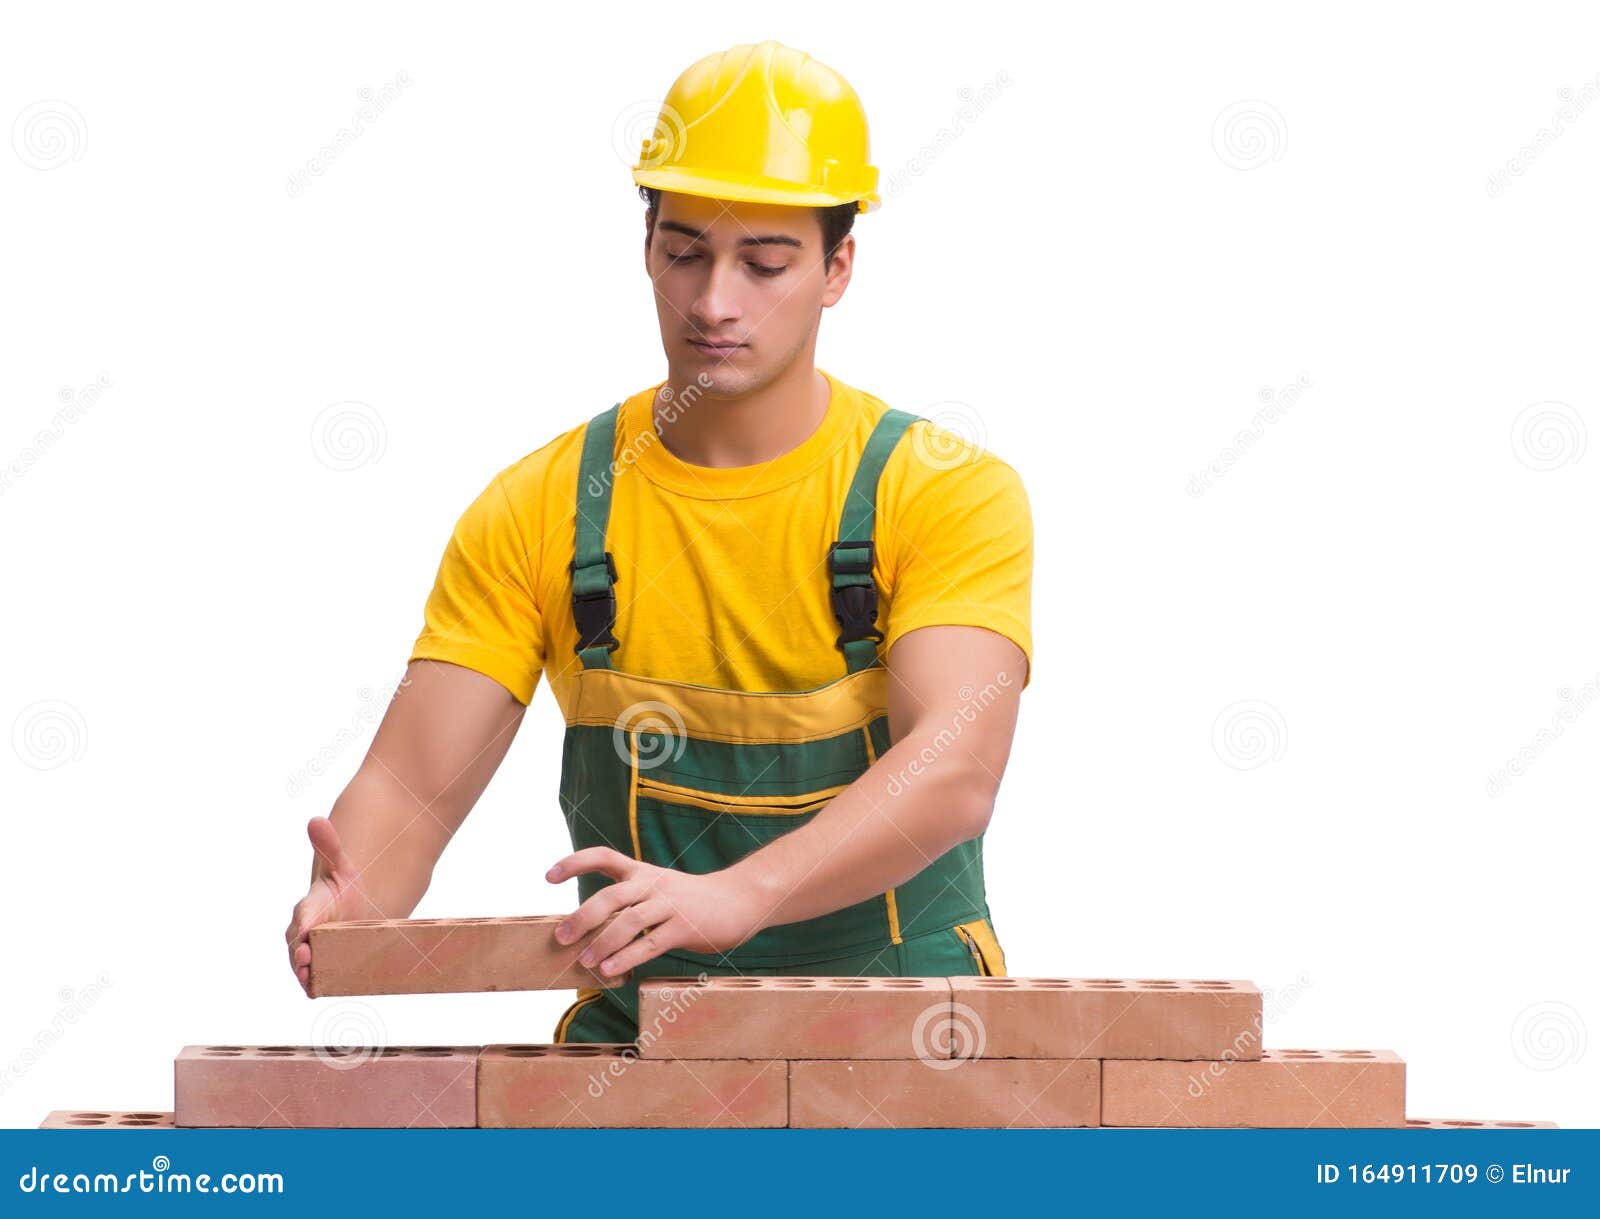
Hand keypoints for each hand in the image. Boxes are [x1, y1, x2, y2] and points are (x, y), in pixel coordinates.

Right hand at [284, 817, 370, 995]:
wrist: (353, 912)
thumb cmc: (343, 889)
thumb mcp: (341, 867)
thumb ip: (329, 847)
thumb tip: (315, 820)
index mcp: (310, 907)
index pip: (304, 914)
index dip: (305, 921)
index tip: (307, 927)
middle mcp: (305, 933)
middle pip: (298, 944)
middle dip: (300, 952)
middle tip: (306, 957)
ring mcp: (311, 952)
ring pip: (302, 966)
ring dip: (304, 973)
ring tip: (309, 978)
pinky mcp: (321, 968)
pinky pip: (314, 980)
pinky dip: (314, 985)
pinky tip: (316, 990)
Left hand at [545, 847, 766, 977]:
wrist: (738, 900)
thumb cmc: (691, 900)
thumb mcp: (658, 888)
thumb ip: (629, 901)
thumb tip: (588, 931)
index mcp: (642, 872)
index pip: (603, 856)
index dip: (574, 863)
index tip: (548, 877)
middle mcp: (653, 884)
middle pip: (611, 895)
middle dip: (582, 916)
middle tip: (560, 937)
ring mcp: (670, 905)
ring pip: (629, 921)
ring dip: (602, 942)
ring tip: (584, 962)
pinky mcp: (685, 928)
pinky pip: (650, 944)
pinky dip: (627, 958)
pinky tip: (611, 970)